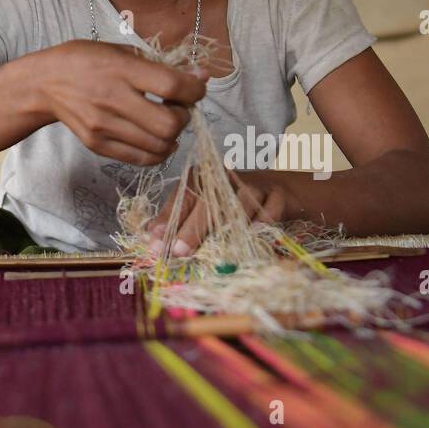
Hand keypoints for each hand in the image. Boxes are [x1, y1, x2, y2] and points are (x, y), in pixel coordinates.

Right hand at [28, 41, 206, 164]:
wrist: (43, 84)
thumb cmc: (84, 61)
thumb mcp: (119, 49)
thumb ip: (158, 64)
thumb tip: (199, 77)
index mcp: (120, 70)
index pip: (171, 86)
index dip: (194, 90)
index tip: (197, 86)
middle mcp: (111, 99)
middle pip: (168, 123)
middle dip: (184, 117)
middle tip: (180, 108)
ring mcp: (103, 126)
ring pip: (159, 146)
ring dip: (173, 136)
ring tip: (167, 122)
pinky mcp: (98, 145)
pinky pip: (142, 159)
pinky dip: (158, 152)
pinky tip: (158, 139)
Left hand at [148, 169, 292, 254]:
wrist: (275, 188)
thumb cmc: (230, 202)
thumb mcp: (202, 206)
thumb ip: (178, 219)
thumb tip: (150, 240)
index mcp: (201, 176)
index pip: (182, 198)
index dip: (168, 220)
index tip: (155, 242)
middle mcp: (225, 176)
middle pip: (207, 202)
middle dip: (192, 228)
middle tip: (179, 251)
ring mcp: (254, 184)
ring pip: (240, 203)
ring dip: (227, 226)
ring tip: (215, 249)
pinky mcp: (278, 194)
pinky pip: (269, 208)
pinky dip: (262, 222)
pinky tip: (252, 235)